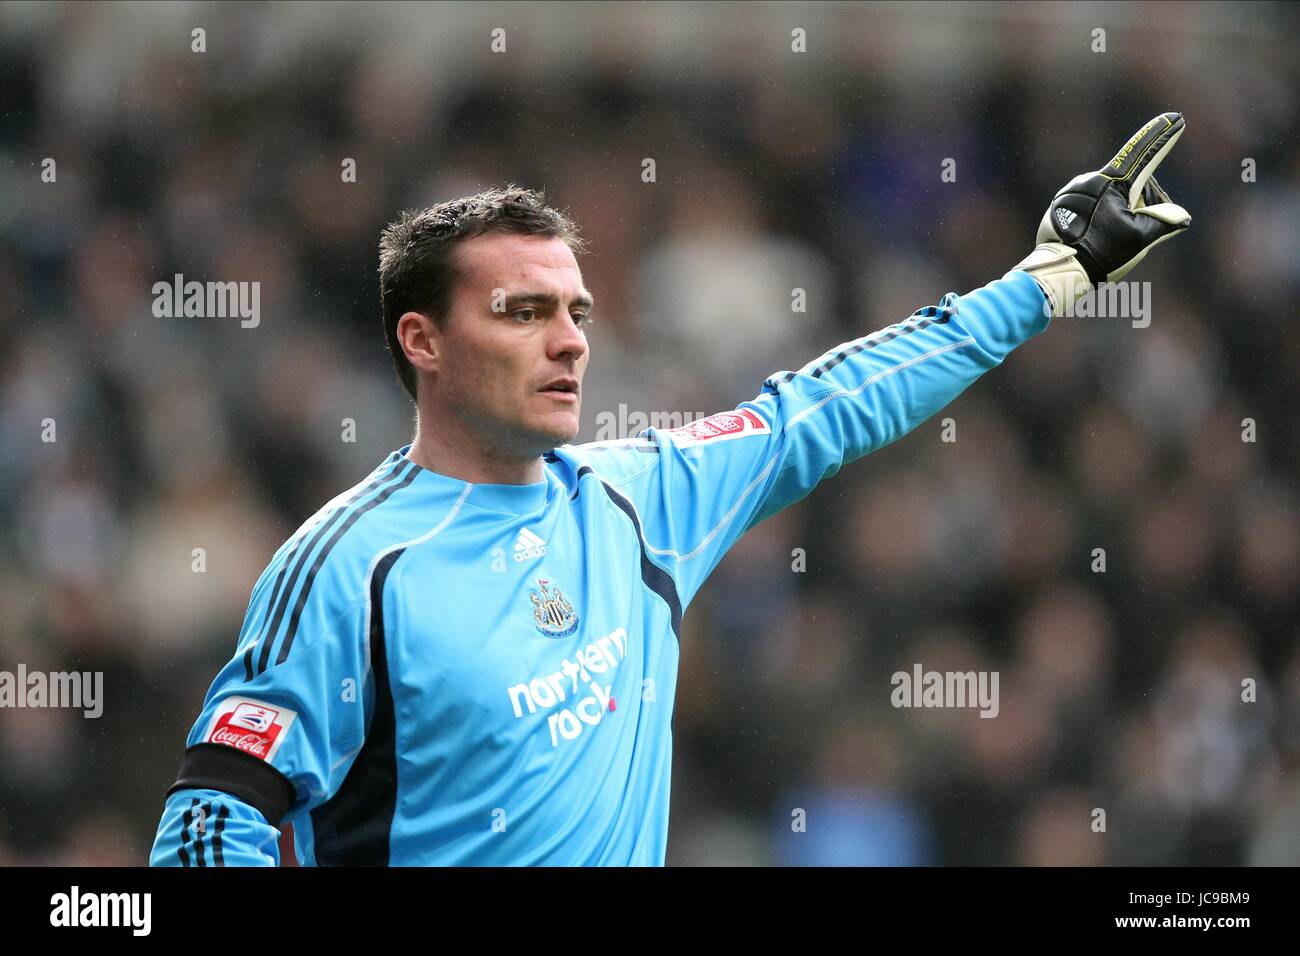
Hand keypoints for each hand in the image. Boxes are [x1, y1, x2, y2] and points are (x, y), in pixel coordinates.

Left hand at [1012, 112, 1191, 316]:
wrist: (1059, 272)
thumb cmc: (1101, 254)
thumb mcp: (1140, 238)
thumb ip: (1164, 221)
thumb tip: (1181, 216)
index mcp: (1108, 183)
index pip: (1143, 154)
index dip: (1162, 135)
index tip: (1175, 118)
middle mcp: (1088, 181)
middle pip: (1131, 186)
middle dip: (1142, 205)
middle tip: (1135, 234)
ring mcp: (1071, 193)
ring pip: (1112, 198)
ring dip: (1122, 214)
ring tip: (1111, 242)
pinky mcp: (1061, 206)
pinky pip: (1092, 206)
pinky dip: (1102, 219)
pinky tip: (1097, 240)